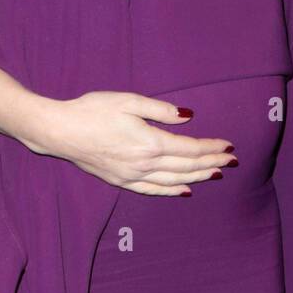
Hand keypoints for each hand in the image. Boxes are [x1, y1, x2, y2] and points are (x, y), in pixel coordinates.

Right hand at [32, 91, 236, 195]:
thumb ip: (161, 111)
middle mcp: (144, 164)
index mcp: (150, 142)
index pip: (190, 149)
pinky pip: (153, 190)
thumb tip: (188, 117)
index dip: (212, 148)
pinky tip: (184, 190)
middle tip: (232, 162)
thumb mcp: (129, 101)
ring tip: (216, 174)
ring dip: (198, 177)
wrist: (60, 130)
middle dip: (212, 164)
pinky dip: (172, 191)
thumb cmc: (93, 110)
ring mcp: (132, 176)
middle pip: (187, 167)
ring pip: (174, 180)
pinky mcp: (120, 181)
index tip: (229, 146)